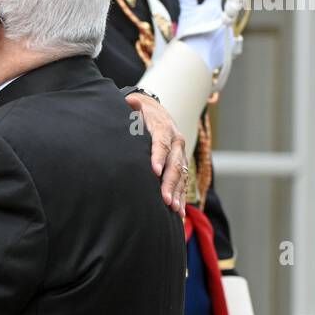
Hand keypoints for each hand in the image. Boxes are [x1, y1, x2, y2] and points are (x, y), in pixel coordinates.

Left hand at [125, 91, 187, 215]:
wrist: (157, 113)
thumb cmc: (141, 114)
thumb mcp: (136, 107)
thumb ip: (132, 107)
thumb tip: (130, 102)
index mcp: (165, 129)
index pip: (161, 144)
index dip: (158, 157)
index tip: (154, 171)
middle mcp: (177, 142)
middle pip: (175, 164)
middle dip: (170, 182)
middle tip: (164, 199)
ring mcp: (181, 154)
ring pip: (181, 175)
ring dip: (177, 193)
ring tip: (173, 209)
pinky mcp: (182, 164)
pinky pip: (184, 182)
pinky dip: (181, 197)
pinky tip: (179, 213)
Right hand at [171, 0, 229, 73]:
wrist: (196, 59)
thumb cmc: (190, 35)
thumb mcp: (186, 13)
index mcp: (214, 8)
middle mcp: (225, 18)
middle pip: (220, 10)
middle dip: (212, 11)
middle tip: (202, 16)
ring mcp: (229, 33)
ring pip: (226, 25)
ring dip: (218, 26)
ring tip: (206, 33)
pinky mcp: (230, 48)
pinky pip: (231, 42)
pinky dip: (223, 42)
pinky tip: (215, 45)